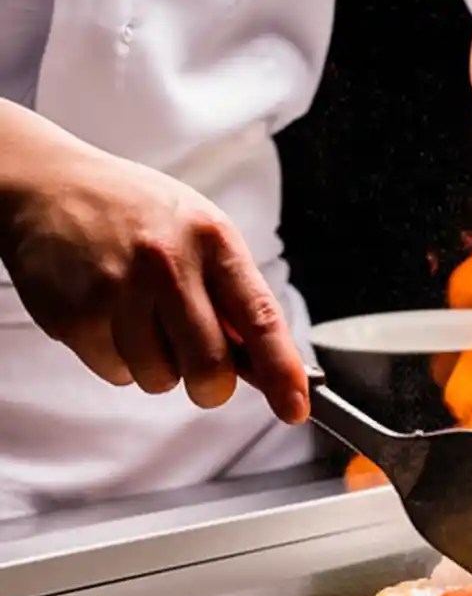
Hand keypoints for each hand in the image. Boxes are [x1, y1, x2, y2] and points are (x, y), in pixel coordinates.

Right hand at [0, 144, 309, 423]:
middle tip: (205, 377)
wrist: (51, 187)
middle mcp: (167, 263)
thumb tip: (268, 367)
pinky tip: (111, 319)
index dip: (283, 370)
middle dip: (212, 386)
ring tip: (143, 321)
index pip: (259, 317)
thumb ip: (235, 295)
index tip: (296, 408)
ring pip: (160, 379)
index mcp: (212, 240)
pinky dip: (120, 361)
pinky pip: (116, 374)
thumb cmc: (139, 216)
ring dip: (159, 368)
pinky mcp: (75, 316)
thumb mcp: (202, 234)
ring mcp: (117, 290)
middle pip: (209, 366)